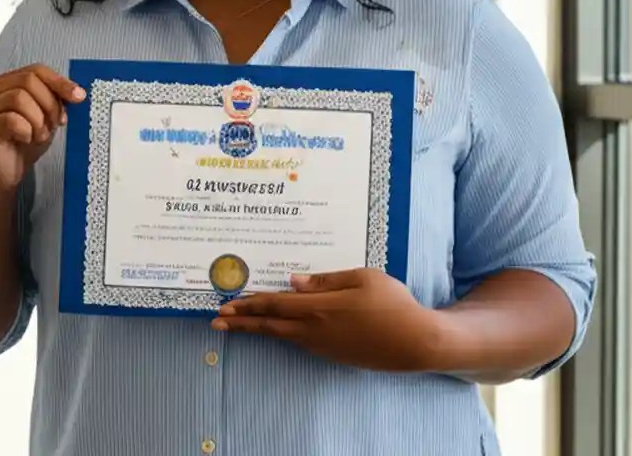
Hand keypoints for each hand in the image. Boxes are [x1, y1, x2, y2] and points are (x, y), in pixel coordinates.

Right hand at [0, 64, 83, 190]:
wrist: (3, 174)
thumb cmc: (23, 144)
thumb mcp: (45, 117)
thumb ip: (55, 101)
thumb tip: (77, 92)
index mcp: (7, 83)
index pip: (36, 70)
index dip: (59, 81)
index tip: (78, 96)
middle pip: (28, 81)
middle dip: (50, 103)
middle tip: (55, 124)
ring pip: (19, 98)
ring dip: (38, 120)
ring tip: (39, 135)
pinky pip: (12, 120)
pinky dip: (26, 131)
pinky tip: (25, 140)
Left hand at [211, 268, 442, 371]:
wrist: (415, 342)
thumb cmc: (393, 304)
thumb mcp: (363, 278)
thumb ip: (326, 280)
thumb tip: (293, 282)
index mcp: (320, 308)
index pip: (274, 305)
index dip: (248, 305)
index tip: (226, 305)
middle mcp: (315, 330)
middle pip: (270, 325)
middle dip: (241, 322)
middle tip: (216, 321)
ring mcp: (323, 345)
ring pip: (282, 335)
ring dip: (258, 329)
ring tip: (239, 325)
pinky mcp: (332, 353)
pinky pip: (298, 341)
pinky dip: (280, 333)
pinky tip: (277, 328)